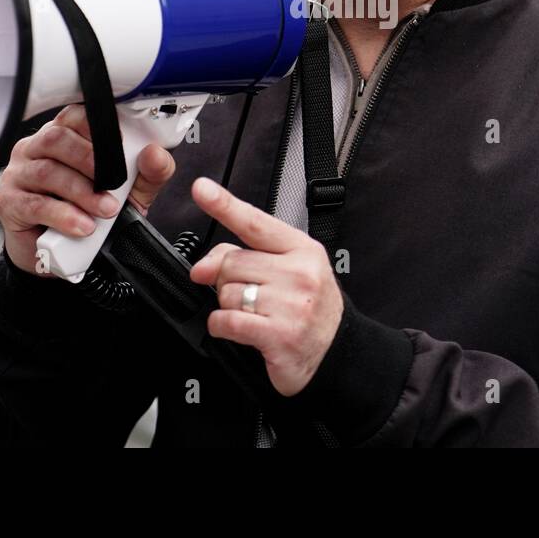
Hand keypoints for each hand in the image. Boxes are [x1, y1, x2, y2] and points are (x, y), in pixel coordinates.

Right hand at [0, 104, 175, 274]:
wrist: (64, 255)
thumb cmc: (91, 212)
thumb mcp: (129, 192)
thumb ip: (147, 173)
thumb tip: (155, 154)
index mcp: (63, 136)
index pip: (74, 117)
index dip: (96, 126)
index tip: (120, 143)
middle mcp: (36, 149)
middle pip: (56, 139)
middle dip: (89, 160)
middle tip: (113, 185)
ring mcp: (19, 174)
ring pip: (46, 171)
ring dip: (80, 191)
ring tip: (105, 210)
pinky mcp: (10, 203)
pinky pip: (35, 204)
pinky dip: (63, 215)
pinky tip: (82, 226)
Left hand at [188, 177, 343, 396]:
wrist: (336, 349)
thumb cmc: (308, 306)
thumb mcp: (288, 270)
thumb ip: (246, 256)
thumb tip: (201, 267)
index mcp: (302, 249)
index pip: (256, 223)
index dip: (225, 204)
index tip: (202, 189)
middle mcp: (300, 274)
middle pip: (232, 263)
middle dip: (227, 279)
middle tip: (248, 292)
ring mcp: (291, 306)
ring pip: (227, 293)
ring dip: (228, 305)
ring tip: (254, 313)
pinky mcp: (279, 336)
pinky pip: (227, 321)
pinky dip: (222, 326)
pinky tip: (240, 328)